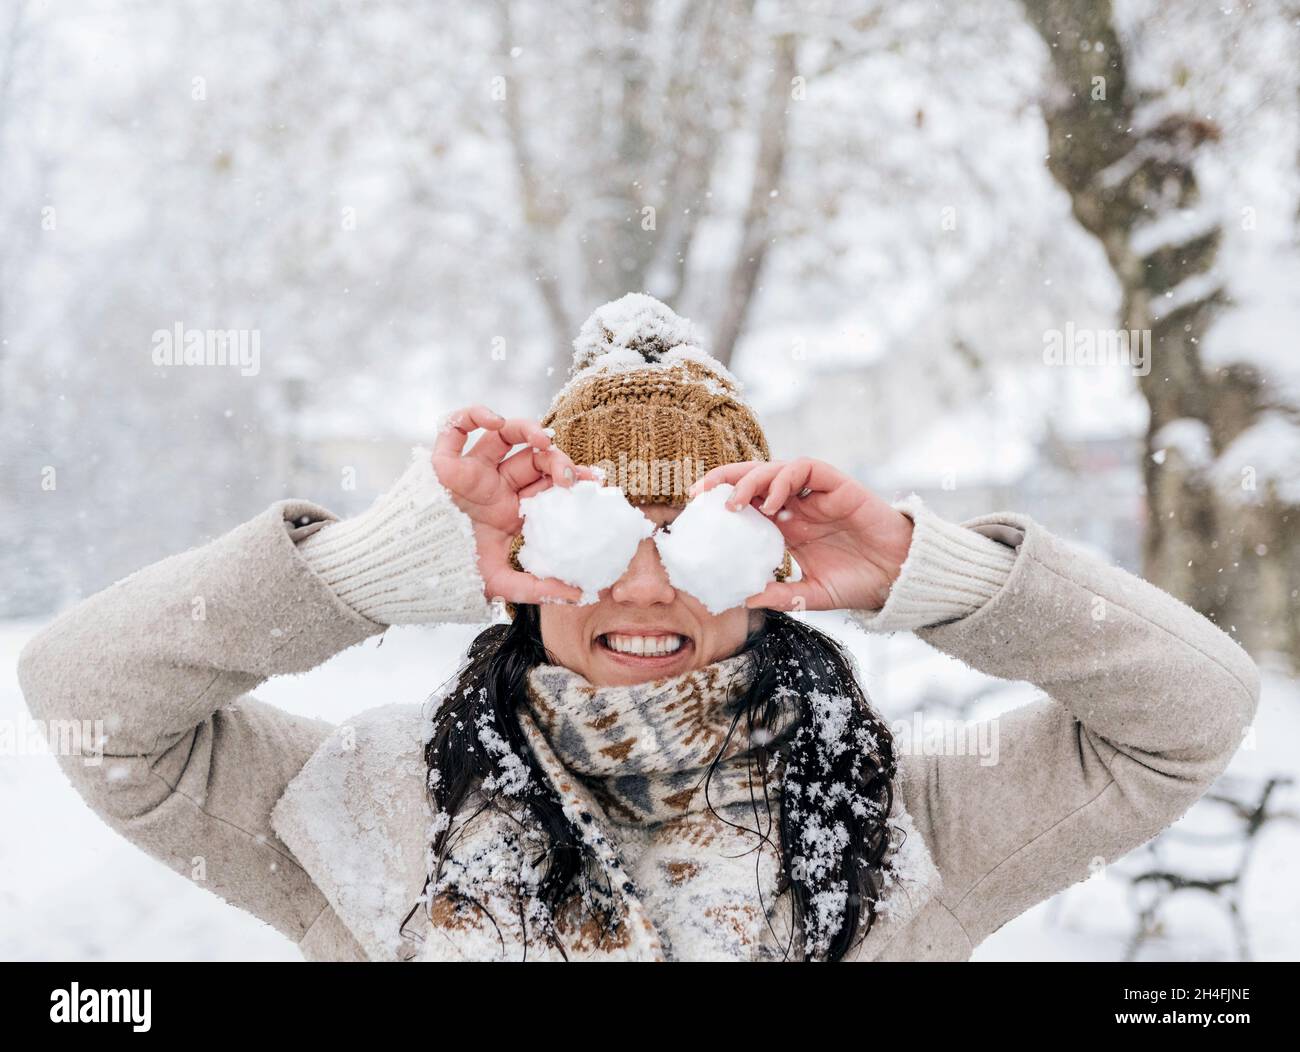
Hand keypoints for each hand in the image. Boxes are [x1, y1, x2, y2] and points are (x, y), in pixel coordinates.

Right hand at [431, 405, 600, 604]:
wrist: (413, 571)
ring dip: (528, 429)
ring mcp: (471, 471)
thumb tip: (581, 594)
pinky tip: (494, 421)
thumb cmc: (454, 574)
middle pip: (533, 459)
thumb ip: (538, 588)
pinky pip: (456, 426)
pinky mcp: (444, 462)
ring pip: (504, 436)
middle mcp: (495, 486)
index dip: (573, 479)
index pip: (548, 485)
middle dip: (558, 460)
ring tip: (544, 440)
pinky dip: (473, 414)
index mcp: (511, 510)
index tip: (595, 482)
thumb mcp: (502, 583)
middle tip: (573, 475)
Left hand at [689, 457, 913, 612]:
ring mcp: (816, 493)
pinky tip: (771, 503)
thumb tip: (744, 598)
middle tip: (700, 494)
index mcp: (787, 527)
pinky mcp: (836, 485)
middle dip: (724, 480)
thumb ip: (782, 595)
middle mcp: (797, 505)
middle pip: (753, 479)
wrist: (900, 576)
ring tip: (734, 503)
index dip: (720, 502)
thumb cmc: (859, 583)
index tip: (695, 511)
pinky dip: (783, 479)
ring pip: (773, 469)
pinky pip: (804, 468)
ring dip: (749, 480)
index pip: (746, 504)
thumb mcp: (812, 595)